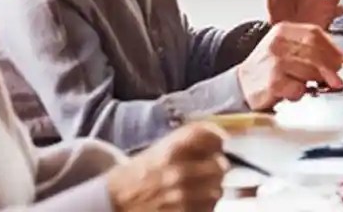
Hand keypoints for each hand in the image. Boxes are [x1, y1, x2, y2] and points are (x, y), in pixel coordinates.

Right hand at [107, 122, 228, 211]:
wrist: (115, 201)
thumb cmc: (142, 172)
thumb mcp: (163, 147)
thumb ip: (194, 139)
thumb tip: (227, 137)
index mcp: (174, 148)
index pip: (214, 137)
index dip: (218, 141)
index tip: (215, 145)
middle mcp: (180, 171)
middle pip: (221, 166)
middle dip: (215, 168)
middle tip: (205, 171)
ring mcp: (181, 197)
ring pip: (217, 191)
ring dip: (210, 189)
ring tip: (195, 189)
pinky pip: (208, 209)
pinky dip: (203, 206)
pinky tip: (191, 202)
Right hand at [237, 22, 342, 109]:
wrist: (242, 84)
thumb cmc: (268, 67)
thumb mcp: (286, 48)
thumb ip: (311, 50)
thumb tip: (339, 61)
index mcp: (283, 30)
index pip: (315, 34)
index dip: (331, 49)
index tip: (339, 61)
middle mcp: (277, 43)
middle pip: (315, 52)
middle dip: (329, 68)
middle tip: (334, 79)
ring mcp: (274, 62)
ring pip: (310, 71)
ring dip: (314, 81)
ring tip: (307, 84)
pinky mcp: (273, 83)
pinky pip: (299, 89)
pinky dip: (300, 93)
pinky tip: (292, 92)